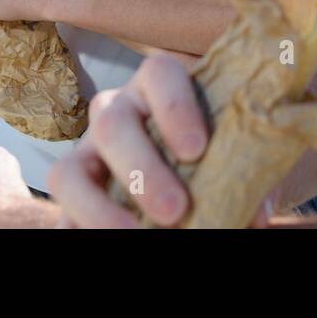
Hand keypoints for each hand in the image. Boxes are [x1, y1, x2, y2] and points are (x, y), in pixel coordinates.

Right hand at [47, 52, 258, 227]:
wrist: (188, 179)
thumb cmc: (215, 156)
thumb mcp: (233, 156)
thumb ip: (244, 173)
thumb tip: (255, 213)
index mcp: (159, 86)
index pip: (160, 73)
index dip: (176, 107)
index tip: (198, 151)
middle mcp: (116, 110)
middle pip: (112, 124)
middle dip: (143, 170)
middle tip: (177, 211)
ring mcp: (86, 152)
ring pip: (70, 170)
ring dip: (100, 209)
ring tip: (137, 236)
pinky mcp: (71, 192)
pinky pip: (61, 211)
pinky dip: (83, 228)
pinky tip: (111, 244)